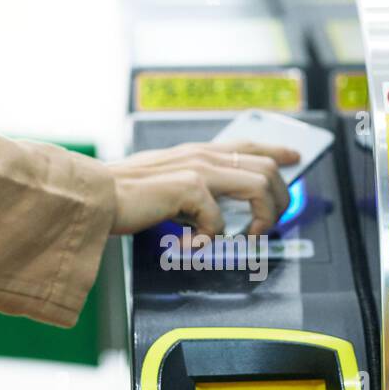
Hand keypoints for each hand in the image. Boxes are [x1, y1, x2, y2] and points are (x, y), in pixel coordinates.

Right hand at [107, 138, 299, 236]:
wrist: (92, 197)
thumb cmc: (121, 197)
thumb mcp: (164, 186)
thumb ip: (192, 192)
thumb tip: (216, 214)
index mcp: (196, 153)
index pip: (248, 144)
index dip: (277, 150)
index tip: (296, 158)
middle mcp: (201, 155)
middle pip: (267, 166)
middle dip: (281, 199)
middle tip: (268, 226)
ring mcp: (197, 169)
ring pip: (259, 185)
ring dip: (261, 218)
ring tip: (244, 238)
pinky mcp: (189, 188)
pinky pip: (220, 220)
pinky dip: (210, 240)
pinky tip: (191, 245)